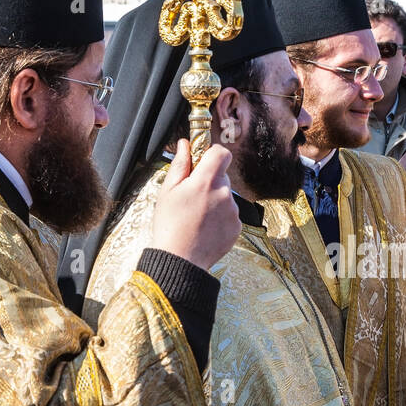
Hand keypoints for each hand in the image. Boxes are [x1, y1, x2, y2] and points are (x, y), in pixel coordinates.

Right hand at [151, 140, 239, 270]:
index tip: (202, 162)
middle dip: (209, 181)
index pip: (221, 153)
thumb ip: (180, 164)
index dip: (212, 154)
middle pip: (222, 176)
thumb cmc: (170, 226)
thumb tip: (185, 145)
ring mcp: (233, 211)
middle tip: (192, 197)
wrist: (181, 260)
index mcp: (206, 182)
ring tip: (196, 216)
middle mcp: (223, 194)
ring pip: (225, 196)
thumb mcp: (168, 191)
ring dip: (214, 200)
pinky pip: (230, 213)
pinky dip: (220, 217)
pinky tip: (204, 227)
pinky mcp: (237, 226)